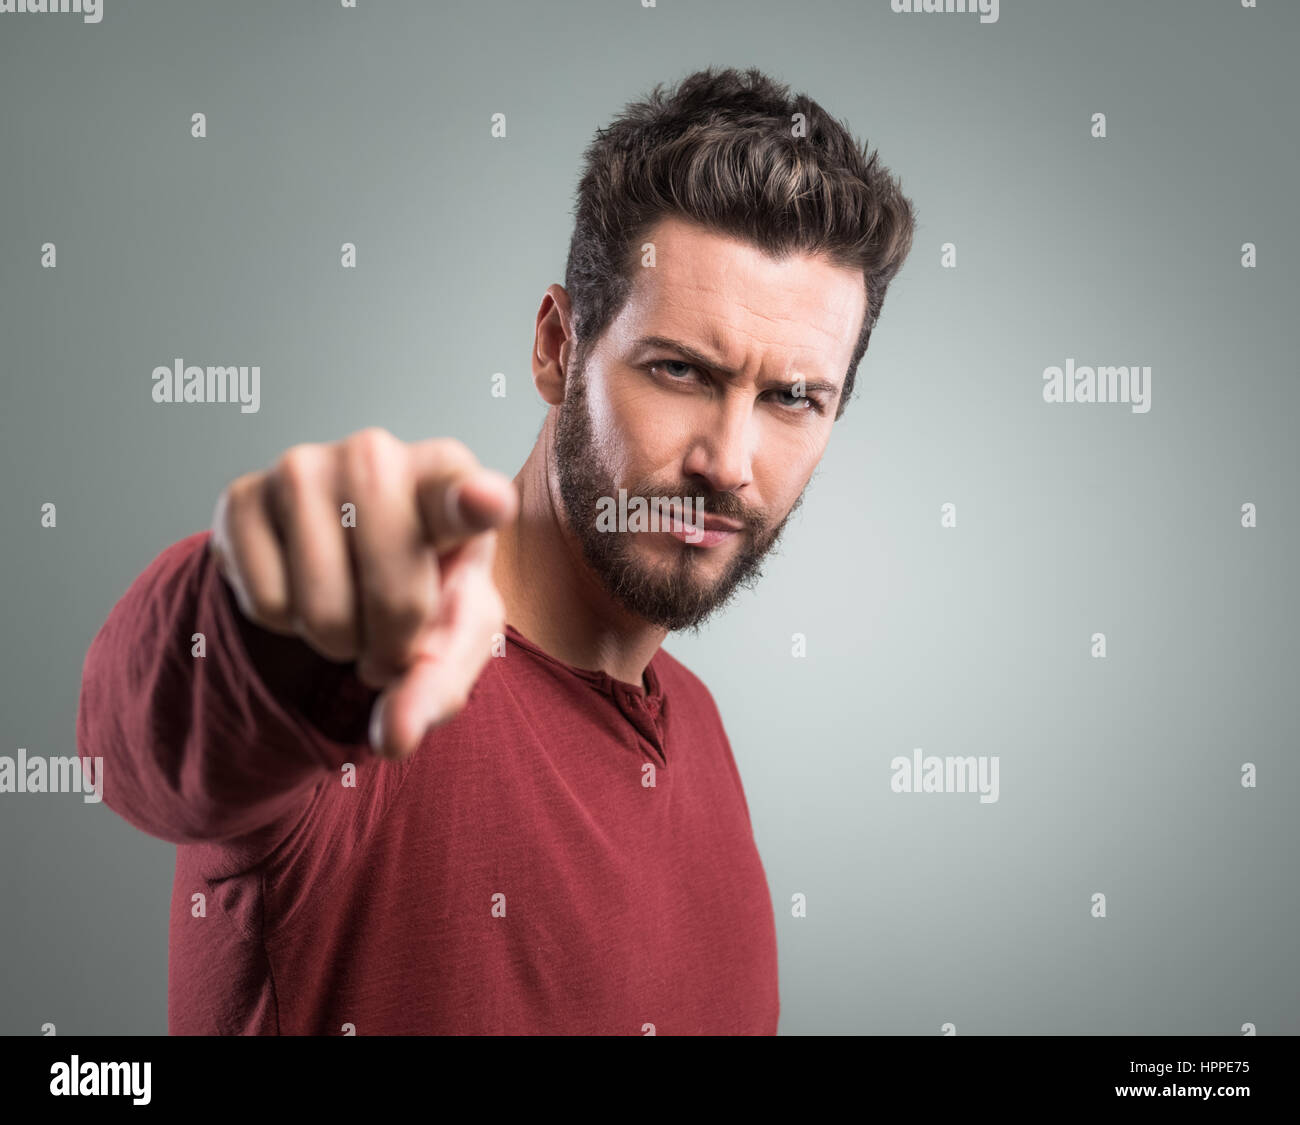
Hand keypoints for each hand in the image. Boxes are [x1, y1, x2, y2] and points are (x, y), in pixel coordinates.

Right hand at [209, 427, 517, 759]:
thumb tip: (393, 738)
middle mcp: (378, 455)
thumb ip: (437, 686)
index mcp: (451, 477)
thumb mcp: (451, 634)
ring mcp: (303, 467)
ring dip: (338, 641)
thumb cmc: (419, 584)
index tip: (488, 503)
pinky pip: (267, 606)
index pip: (465, 496)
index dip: (475, 503)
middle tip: (394, 633)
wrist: (340, 556)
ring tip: (350, 607)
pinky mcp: (241, 496)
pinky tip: (302, 587)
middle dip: (395, 645)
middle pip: (396, 596)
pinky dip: (285, 625)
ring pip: (322, 610)